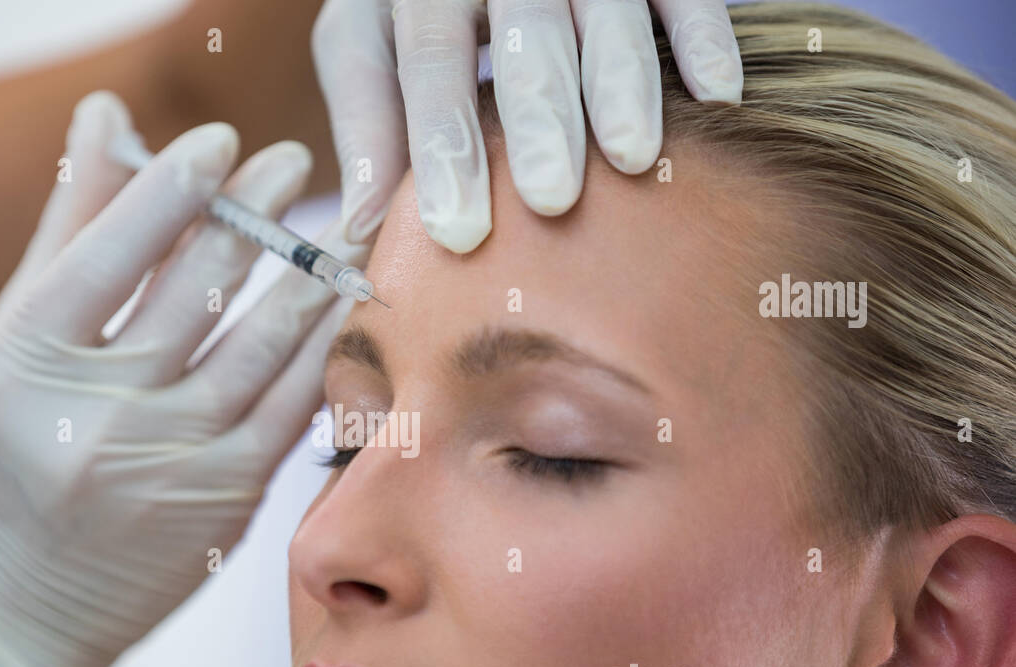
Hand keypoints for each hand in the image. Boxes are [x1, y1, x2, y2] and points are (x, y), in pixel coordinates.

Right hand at [0, 91, 368, 666]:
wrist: (19, 610)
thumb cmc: (8, 461)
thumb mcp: (15, 347)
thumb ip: (69, 231)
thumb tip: (109, 117)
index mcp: (25, 367)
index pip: (109, 252)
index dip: (172, 188)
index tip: (219, 141)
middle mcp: (97, 417)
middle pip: (195, 291)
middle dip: (255, 216)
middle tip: (293, 162)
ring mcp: (169, 465)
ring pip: (262, 348)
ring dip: (310, 278)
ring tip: (341, 230)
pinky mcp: (226, 502)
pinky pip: (292, 408)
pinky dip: (322, 351)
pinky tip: (342, 308)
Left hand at [313, 0, 741, 252]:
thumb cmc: (410, 5)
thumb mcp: (365, 41)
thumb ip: (368, 125)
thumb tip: (358, 233)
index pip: (428, 61)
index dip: (443, 144)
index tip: (458, 229)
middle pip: (524, 31)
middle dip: (540, 115)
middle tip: (552, 196)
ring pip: (606, 8)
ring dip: (623, 81)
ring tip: (634, 157)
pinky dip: (700, 36)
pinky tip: (717, 95)